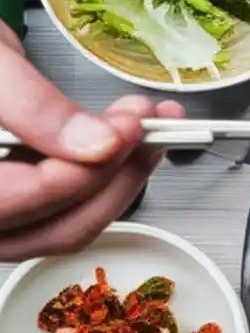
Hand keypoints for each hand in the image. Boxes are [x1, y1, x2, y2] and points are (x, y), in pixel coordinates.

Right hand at [0, 23, 183, 261]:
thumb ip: (34, 106)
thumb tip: (97, 144)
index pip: (27, 197)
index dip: (89, 167)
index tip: (132, 126)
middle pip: (60, 225)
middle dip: (118, 174)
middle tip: (152, 124)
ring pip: (68, 225)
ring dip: (117, 177)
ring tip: (141, 125)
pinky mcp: (15, 206)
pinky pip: (64, 211)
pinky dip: (98, 177)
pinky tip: (118, 139)